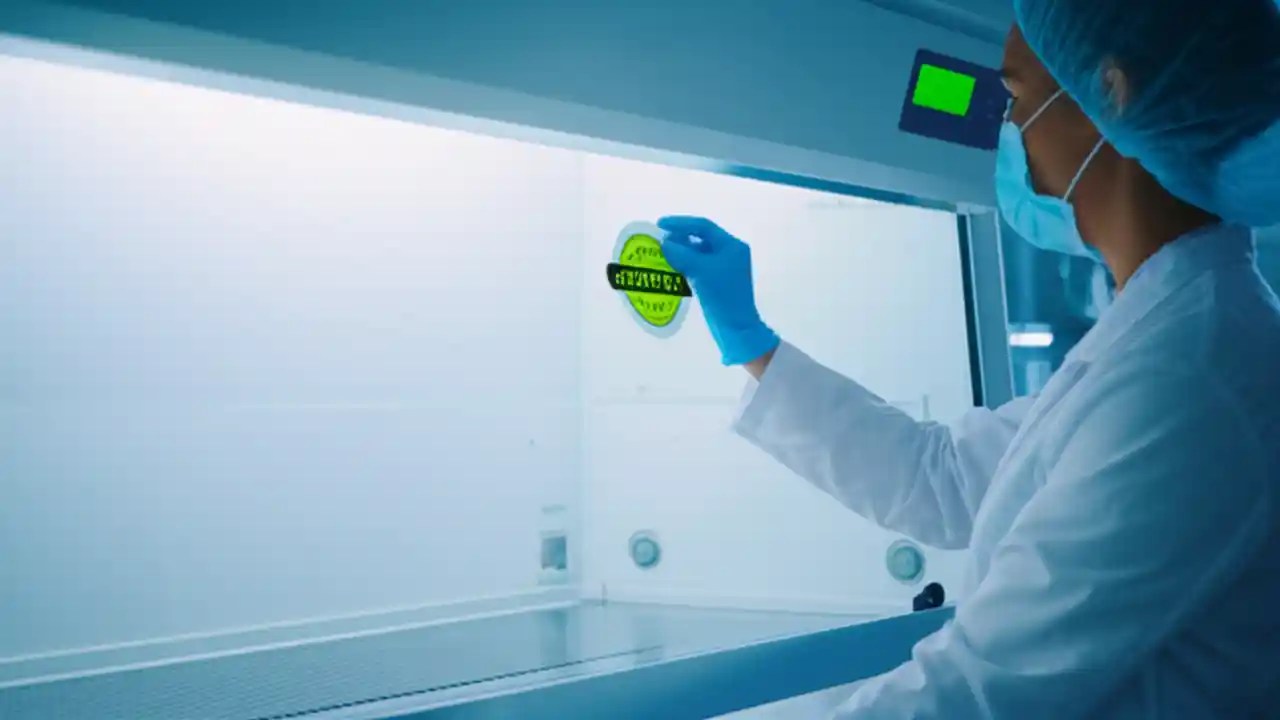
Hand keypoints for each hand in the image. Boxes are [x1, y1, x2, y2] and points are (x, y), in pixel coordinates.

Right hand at [657, 216, 779, 365]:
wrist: (736, 327)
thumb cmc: (723, 295)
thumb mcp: (701, 270)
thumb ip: (682, 254)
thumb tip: (664, 243)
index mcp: (731, 246)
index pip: (704, 227)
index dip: (681, 223)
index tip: (660, 224)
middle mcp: (729, 253)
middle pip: (701, 238)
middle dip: (679, 237)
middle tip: (658, 238)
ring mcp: (723, 268)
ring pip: (698, 253)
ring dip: (680, 251)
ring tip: (660, 251)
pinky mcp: (716, 282)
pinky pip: (697, 266)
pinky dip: (684, 264)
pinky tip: (670, 266)